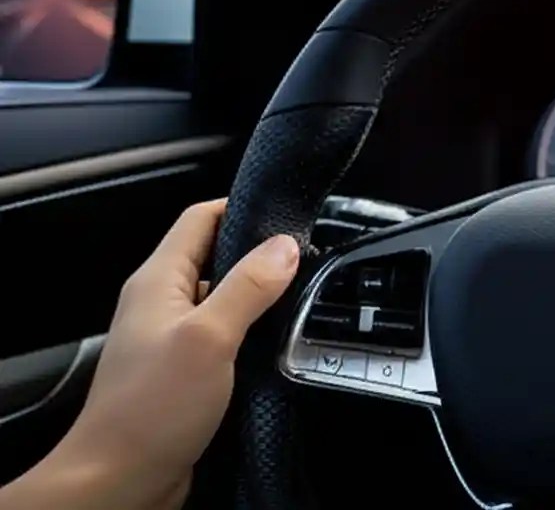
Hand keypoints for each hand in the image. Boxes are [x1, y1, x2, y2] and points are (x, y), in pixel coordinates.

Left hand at [0, 200, 299, 509]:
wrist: (120, 479)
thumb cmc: (148, 411)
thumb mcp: (209, 338)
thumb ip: (248, 287)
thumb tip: (284, 245)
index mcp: (159, 282)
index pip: (199, 219)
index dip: (240, 207)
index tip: (284, 212)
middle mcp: (162, 305)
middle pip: (216, 258)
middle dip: (260, 256)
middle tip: (303, 262)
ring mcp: (173, 339)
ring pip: (225, 301)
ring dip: (260, 300)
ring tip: (297, 305)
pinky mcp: (186, 372)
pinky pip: (226, 338)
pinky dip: (253, 336)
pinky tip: (277, 349)